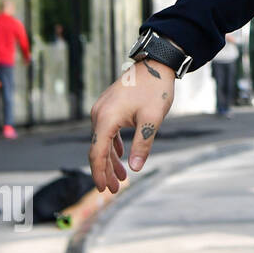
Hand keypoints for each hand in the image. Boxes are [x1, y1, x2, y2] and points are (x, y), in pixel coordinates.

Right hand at [88, 58, 174, 192]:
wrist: (156, 63)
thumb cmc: (155, 89)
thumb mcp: (152, 120)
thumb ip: (142, 144)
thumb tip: (134, 168)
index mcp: (105, 118)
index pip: (97, 153)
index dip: (99, 173)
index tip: (104, 189)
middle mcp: (99, 114)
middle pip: (98, 149)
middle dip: (106, 171)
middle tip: (116, 190)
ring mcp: (103, 109)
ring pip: (103, 140)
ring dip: (111, 160)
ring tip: (121, 178)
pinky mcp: (110, 106)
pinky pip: (108, 131)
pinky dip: (113, 145)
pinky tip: (120, 156)